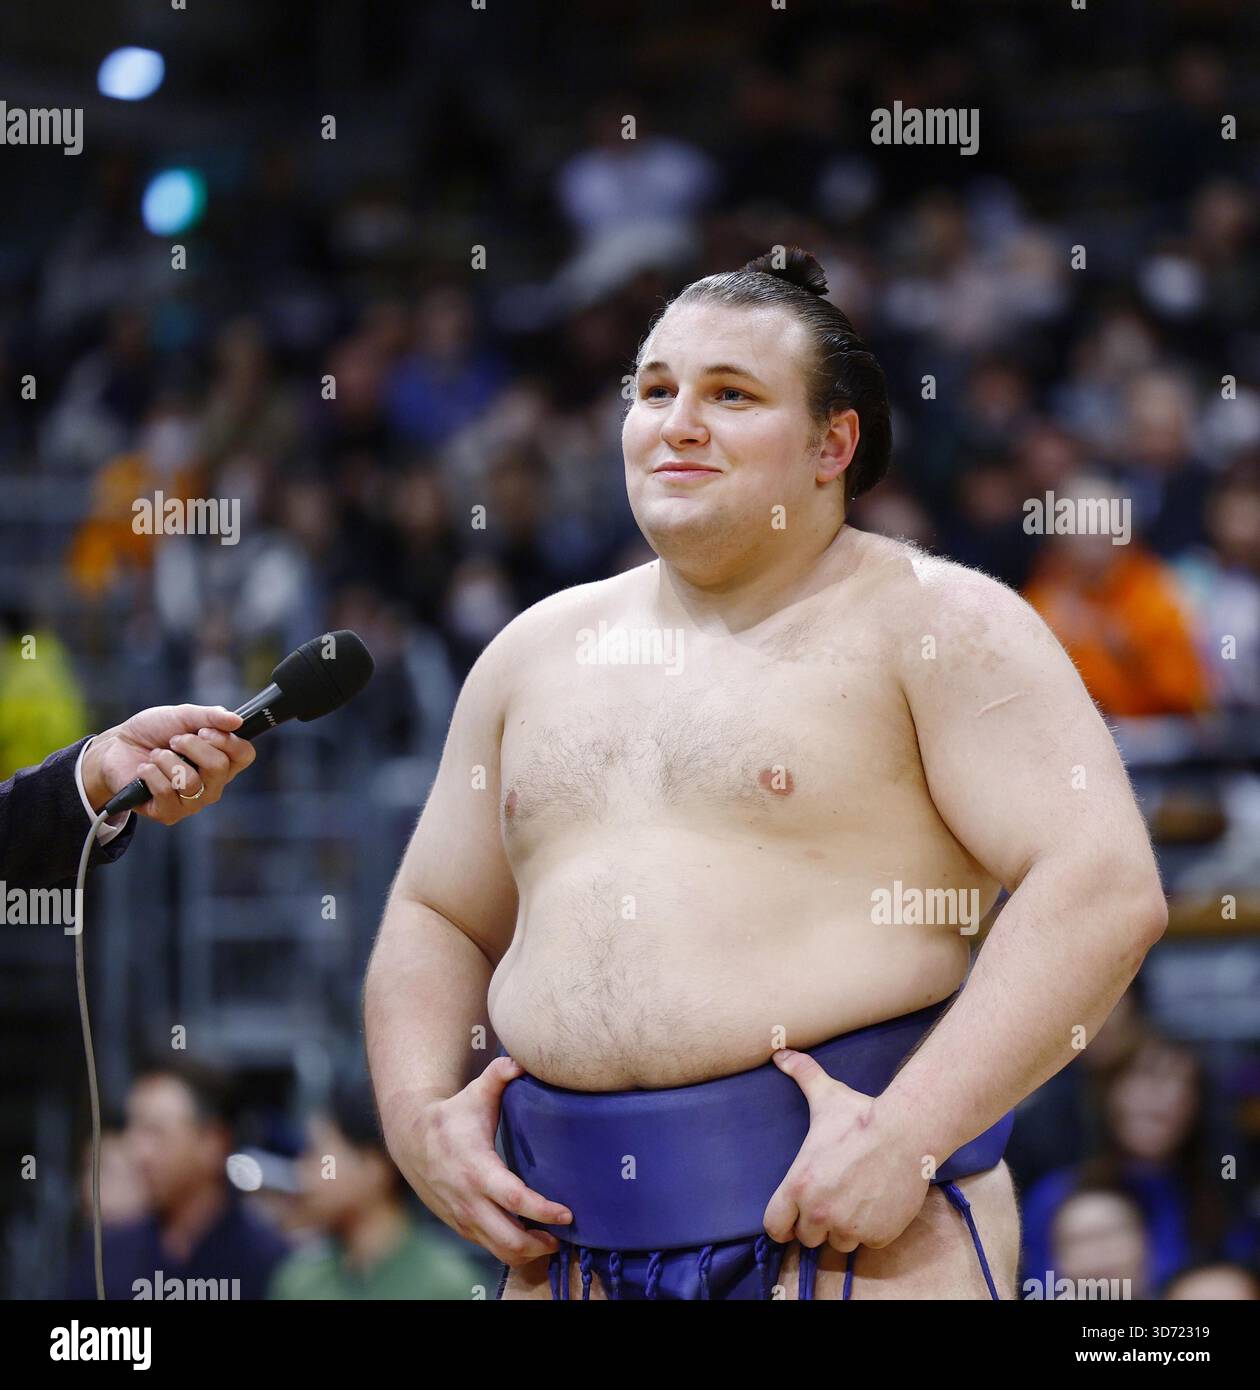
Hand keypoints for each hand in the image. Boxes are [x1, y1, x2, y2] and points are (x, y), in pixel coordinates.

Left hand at [82, 704, 256, 824]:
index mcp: (223, 760)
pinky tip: (144, 770)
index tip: (204, 730)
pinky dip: (152, 774)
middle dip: (192, 746)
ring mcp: (192, 802)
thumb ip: (211, 716)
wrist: (117, 746)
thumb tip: (237, 721)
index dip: (227, 741)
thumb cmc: (154, 731)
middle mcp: (212, 785)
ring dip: (168, 760)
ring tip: (156, 755)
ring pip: (191, 782)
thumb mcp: (182, 715)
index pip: (244, 755)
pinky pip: (167, 793)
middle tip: (175, 740)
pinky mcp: (168, 813)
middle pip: (219, 767)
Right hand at [384, 1056, 571, 1266]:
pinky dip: (510, 1249)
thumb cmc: (452, 1115)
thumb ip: (500, 1074)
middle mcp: (469, 1199)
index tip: (568, 1213)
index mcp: (477, 1168)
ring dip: (527, 1252)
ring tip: (551, 1241)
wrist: (412, 1140)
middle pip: (509, 1239)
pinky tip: (528, 1238)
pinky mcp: (460, 1224)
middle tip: (565, 1234)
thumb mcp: (475, 1092)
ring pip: (499, 1250)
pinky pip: (488, 1247)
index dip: (544, 1211)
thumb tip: (522, 1060)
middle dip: (540, 1244)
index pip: (515, 1199)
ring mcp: (463, 1216)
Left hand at [762, 1049, 929, 1253]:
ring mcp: (851, 1227)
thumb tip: (779, 1051)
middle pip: (808, 1237)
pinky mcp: (879, 1235)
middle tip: (830, 1201)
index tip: (791, 1217)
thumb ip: (800, 1074)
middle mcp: (821, 1212)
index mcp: (799, 1185)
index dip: (782, 1222)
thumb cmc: (861, 1115)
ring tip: (854, 1202)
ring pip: (839, 1243)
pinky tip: (877, 1205)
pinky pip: (869, 1243)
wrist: (906, 1131)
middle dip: (816, 1222)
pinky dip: (872, 1230)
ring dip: (844, 1229)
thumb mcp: (825, 1095)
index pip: (774, 1226)